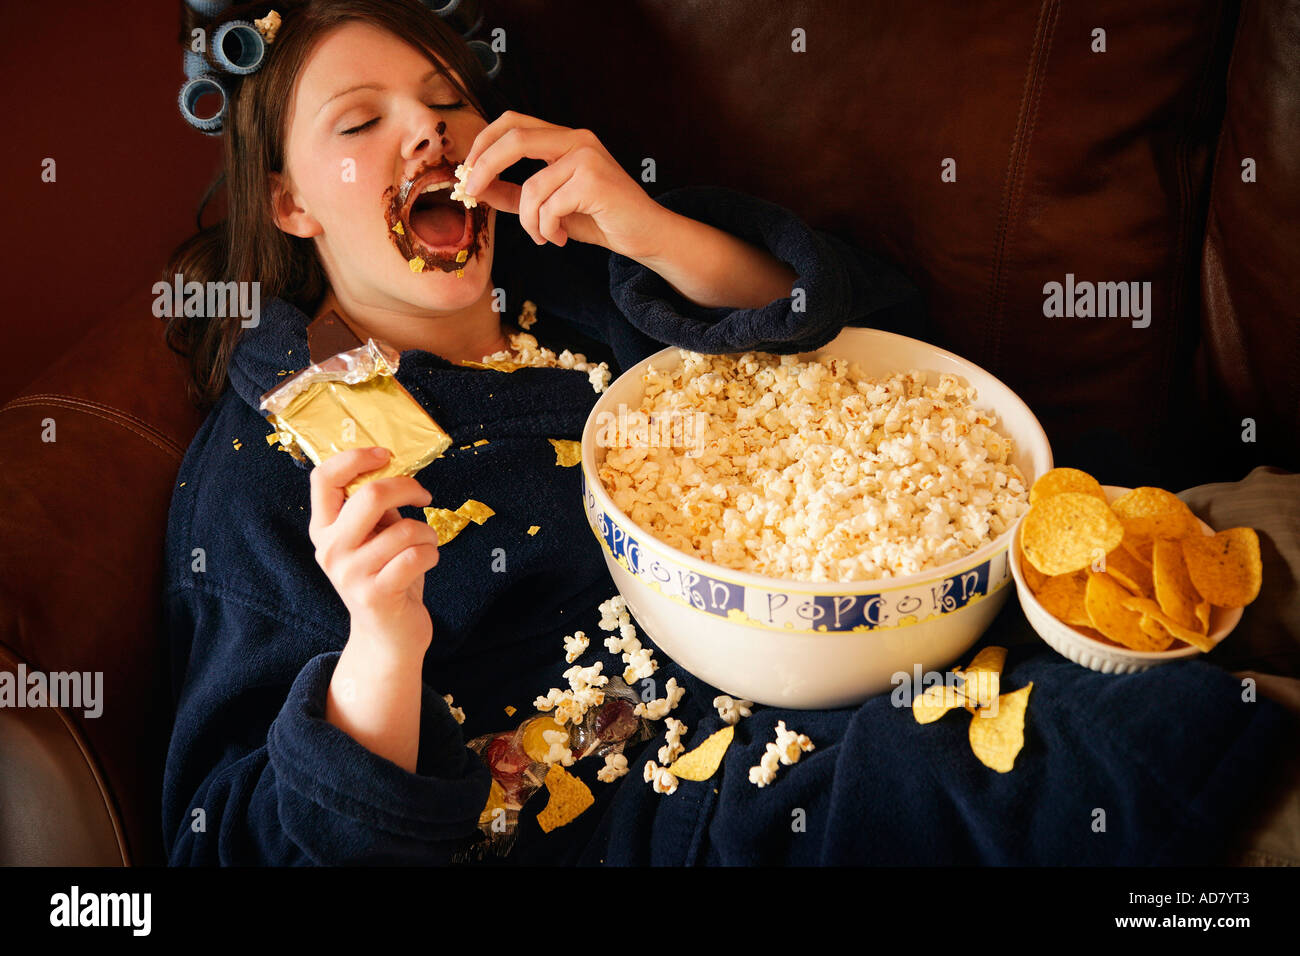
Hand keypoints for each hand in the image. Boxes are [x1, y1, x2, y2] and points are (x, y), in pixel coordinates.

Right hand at [308, 447, 438, 657]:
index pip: (324, 478)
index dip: (356, 457)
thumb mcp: (372, 538)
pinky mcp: (375, 595)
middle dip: (407, 488)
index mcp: (324, 530)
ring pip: (404, 528)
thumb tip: (393, 466)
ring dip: (427, 532)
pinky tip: (426, 561)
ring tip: (424, 543)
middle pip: (370, 495)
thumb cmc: (386, 576)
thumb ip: (373, 507)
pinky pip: (417, 556)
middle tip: (423, 495)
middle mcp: (330, 550)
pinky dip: (432, 553)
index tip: (386, 455)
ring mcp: (350, 574)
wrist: (388, 636)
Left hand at [462, 110, 672, 258]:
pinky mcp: (594, 181)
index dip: (484, 142)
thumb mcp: (549, 206)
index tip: (468, 172)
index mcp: (565, 139)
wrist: (645, 235)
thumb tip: (478, 189)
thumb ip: (516, 195)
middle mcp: (577, 139)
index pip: (513, 122)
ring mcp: (588, 157)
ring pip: (532, 187)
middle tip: (472, 193)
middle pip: (514, 138)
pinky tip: (560, 239)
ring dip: (528, 221)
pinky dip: (546, 229)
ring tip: (542, 236)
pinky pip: (550, 208)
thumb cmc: (600, 219)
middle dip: (484, 166)